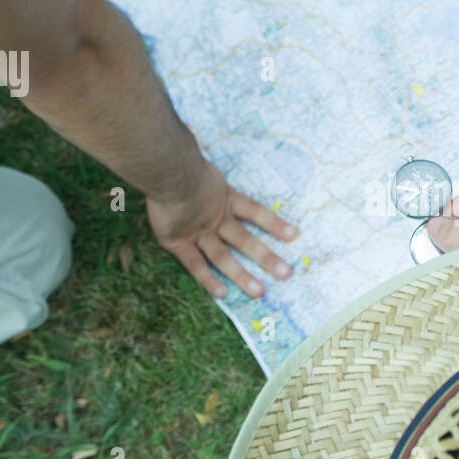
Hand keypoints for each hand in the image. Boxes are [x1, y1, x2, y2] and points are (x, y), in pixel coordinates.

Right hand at [146, 160, 297, 299]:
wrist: (164, 171)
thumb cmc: (179, 163)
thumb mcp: (203, 167)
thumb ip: (212, 174)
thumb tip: (215, 165)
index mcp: (223, 198)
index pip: (255, 212)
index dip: (274, 224)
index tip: (294, 236)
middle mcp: (214, 218)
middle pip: (245, 240)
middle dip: (265, 257)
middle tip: (286, 273)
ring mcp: (197, 232)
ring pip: (222, 257)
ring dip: (241, 275)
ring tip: (259, 292)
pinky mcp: (177, 242)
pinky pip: (195, 264)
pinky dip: (207, 279)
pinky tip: (222, 294)